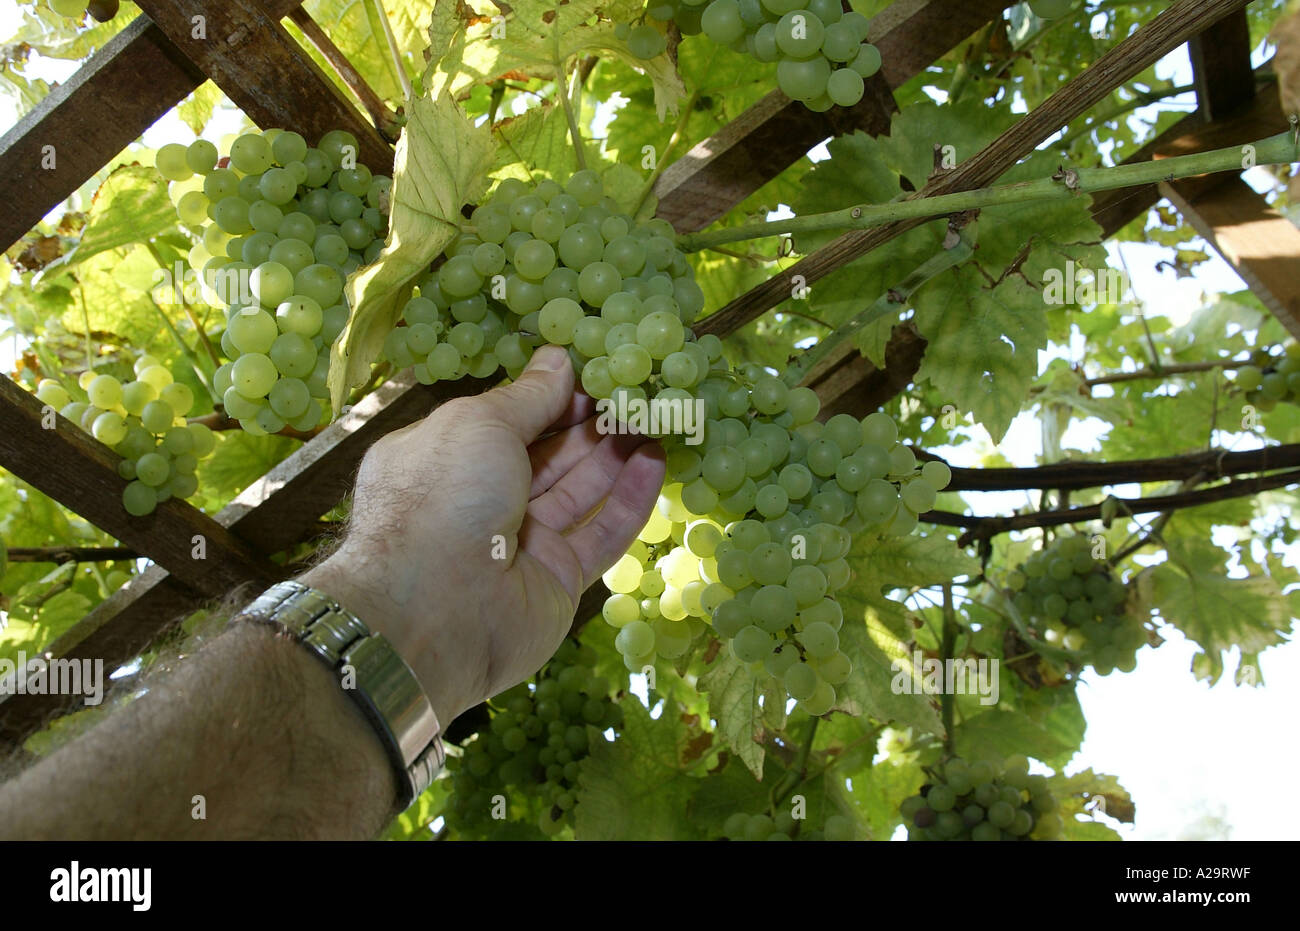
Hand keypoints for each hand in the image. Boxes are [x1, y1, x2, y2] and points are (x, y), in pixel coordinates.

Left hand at [300, 346, 664, 724]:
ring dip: (616, 455)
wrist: (434, 611)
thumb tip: (558, 359)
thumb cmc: (444, 497)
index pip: (509, 419)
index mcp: (448, 457)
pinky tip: (656, 461)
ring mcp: (520, 543)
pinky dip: (629, 499)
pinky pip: (600, 533)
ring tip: (657, 417)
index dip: (553, 396)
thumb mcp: (481, 424)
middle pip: (548, 455)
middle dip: (592, 423)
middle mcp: (481, 499)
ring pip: (579, 492)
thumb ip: (529, 395)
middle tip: (638, 391)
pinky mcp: (557, 580)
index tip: (597, 370)